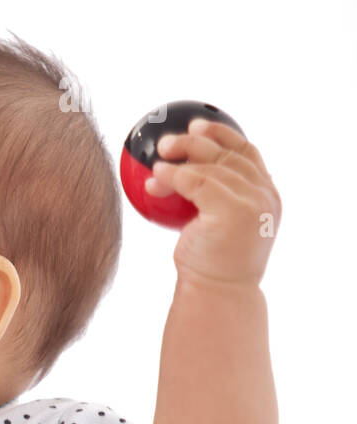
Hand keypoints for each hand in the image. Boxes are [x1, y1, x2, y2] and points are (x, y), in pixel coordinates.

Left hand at [147, 118, 280, 289]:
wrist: (217, 296)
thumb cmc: (210, 269)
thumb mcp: (215, 229)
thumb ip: (213, 203)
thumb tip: (182, 180)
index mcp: (268, 198)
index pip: (248, 154)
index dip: (223, 135)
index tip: (197, 127)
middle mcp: (265, 197)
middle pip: (229, 154)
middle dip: (195, 141)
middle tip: (165, 142)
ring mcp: (253, 203)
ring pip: (211, 167)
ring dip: (178, 161)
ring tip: (154, 164)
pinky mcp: (234, 210)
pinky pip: (197, 182)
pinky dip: (174, 176)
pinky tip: (155, 179)